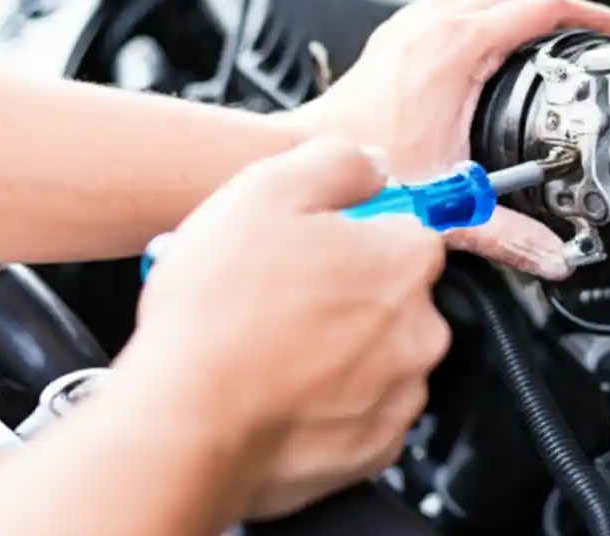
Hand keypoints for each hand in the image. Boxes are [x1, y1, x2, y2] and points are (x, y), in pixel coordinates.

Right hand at [117, 139, 448, 518]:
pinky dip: (329, 401)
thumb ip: (336, 163)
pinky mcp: (377, 446)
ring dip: (338, 347)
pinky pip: (361, 409)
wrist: (187, 422)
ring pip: (378, 353)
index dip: (353, 230)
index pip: (405, 226)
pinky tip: (279, 390)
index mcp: (406, 260)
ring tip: (268, 346)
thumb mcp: (265, 190)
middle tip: (277, 295)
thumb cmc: (220, 310)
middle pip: (394, 293)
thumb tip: (372, 164)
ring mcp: (402, 391)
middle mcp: (422, 328)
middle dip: (346, 290)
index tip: (312, 243)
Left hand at [286, 0, 609, 279]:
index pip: (544, 8)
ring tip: (554, 38)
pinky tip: (494, 45)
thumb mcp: (447, 202)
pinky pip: (456, 6)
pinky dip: (488, 17)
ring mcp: (412, 27)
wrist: (301, 155)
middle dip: (567, 13)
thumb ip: (506, 232)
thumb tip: (553, 256)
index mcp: (457, 49)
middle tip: (597, 41)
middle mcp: (434, 27)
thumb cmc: (362, 170)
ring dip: (525, 10)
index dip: (594, 17)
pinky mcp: (397, 38)